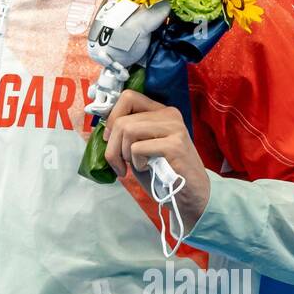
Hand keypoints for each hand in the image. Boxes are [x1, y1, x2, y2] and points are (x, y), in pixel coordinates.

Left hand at [102, 90, 209, 226]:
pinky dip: (136, 162)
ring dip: (123, 154)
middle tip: (119, 164)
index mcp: (160, 111)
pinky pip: (138, 148)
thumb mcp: (141, 147)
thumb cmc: (162, 172)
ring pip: (128, 130)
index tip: (110, 139)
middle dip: (112, 147)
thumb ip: (127, 134)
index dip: (112, 117)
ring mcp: (174, 128)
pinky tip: (148, 168)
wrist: (190, 195)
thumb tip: (103, 130)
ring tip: (133, 166)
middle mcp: (169, 114)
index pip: (128, 97)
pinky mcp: (175, 145)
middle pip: (122, 120)